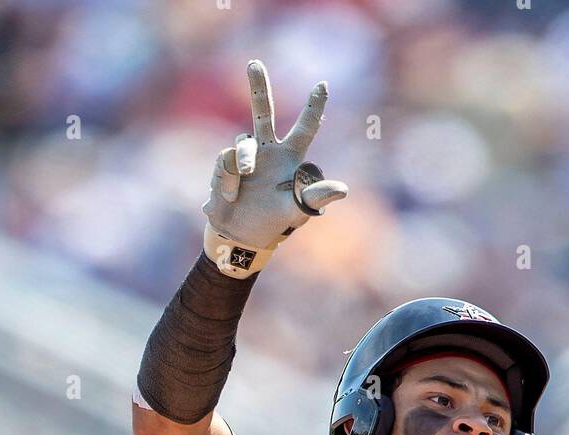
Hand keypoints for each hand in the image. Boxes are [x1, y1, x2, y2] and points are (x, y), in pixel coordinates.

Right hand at [202, 59, 347, 277]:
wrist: (241, 238)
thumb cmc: (274, 224)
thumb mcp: (298, 212)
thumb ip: (317, 198)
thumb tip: (343, 190)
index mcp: (290, 159)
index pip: (305, 128)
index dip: (314, 107)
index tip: (323, 84)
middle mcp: (267, 151)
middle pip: (263, 112)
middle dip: (258, 87)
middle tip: (254, 62)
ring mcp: (245, 157)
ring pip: (242, 141)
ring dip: (243, 161)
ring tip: (242, 182)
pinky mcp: (225, 165)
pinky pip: (227, 162)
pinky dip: (229, 180)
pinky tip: (231, 197)